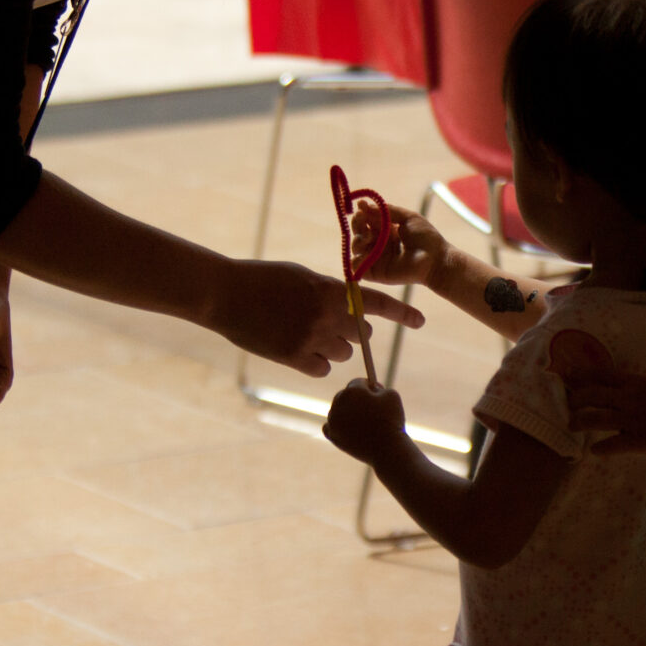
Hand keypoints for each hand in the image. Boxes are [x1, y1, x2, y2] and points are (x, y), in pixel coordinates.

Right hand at [212, 259, 423, 377]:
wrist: (225, 294)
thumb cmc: (262, 278)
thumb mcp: (301, 276)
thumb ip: (328, 291)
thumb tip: (348, 306)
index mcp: (330, 291)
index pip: (376, 304)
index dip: (401, 313)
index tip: (420, 321)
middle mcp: (325, 317)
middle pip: (361, 334)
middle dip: (353, 330)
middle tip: (331, 322)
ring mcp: (310, 340)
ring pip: (343, 354)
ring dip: (333, 347)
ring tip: (307, 333)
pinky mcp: (292, 358)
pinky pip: (322, 369)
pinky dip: (316, 362)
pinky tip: (299, 350)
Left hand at [323, 378, 407, 463]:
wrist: (387, 449)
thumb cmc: (391, 420)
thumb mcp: (391, 395)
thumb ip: (378, 387)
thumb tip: (371, 388)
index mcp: (352, 391)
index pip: (358, 383)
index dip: (369, 387)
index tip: (376, 394)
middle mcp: (338, 403)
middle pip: (344, 395)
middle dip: (355, 399)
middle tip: (368, 407)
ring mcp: (333, 420)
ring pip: (336, 410)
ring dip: (346, 412)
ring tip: (361, 420)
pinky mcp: (332, 435)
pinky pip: (329, 426)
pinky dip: (337, 426)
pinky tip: (347, 428)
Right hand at [356, 202, 447, 287]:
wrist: (435, 260)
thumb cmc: (425, 238)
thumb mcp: (407, 218)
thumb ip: (387, 210)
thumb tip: (364, 205)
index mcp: (386, 230)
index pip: (367, 220)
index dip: (362, 213)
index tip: (361, 205)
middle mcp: (378, 243)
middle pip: (359, 232)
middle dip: (357, 223)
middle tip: (361, 218)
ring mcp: (375, 258)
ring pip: (355, 247)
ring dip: (358, 238)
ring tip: (369, 235)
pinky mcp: (374, 272)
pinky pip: (357, 266)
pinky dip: (356, 258)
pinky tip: (365, 250)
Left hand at [563, 367, 645, 454]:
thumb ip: (634, 387)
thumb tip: (616, 391)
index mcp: (634, 381)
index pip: (599, 374)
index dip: (579, 375)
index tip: (566, 375)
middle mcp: (629, 397)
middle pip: (590, 395)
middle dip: (573, 401)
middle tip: (567, 406)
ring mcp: (633, 419)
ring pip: (594, 418)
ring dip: (578, 422)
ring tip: (572, 425)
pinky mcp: (640, 440)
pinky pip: (611, 444)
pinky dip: (599, 448)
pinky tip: (593, 450)